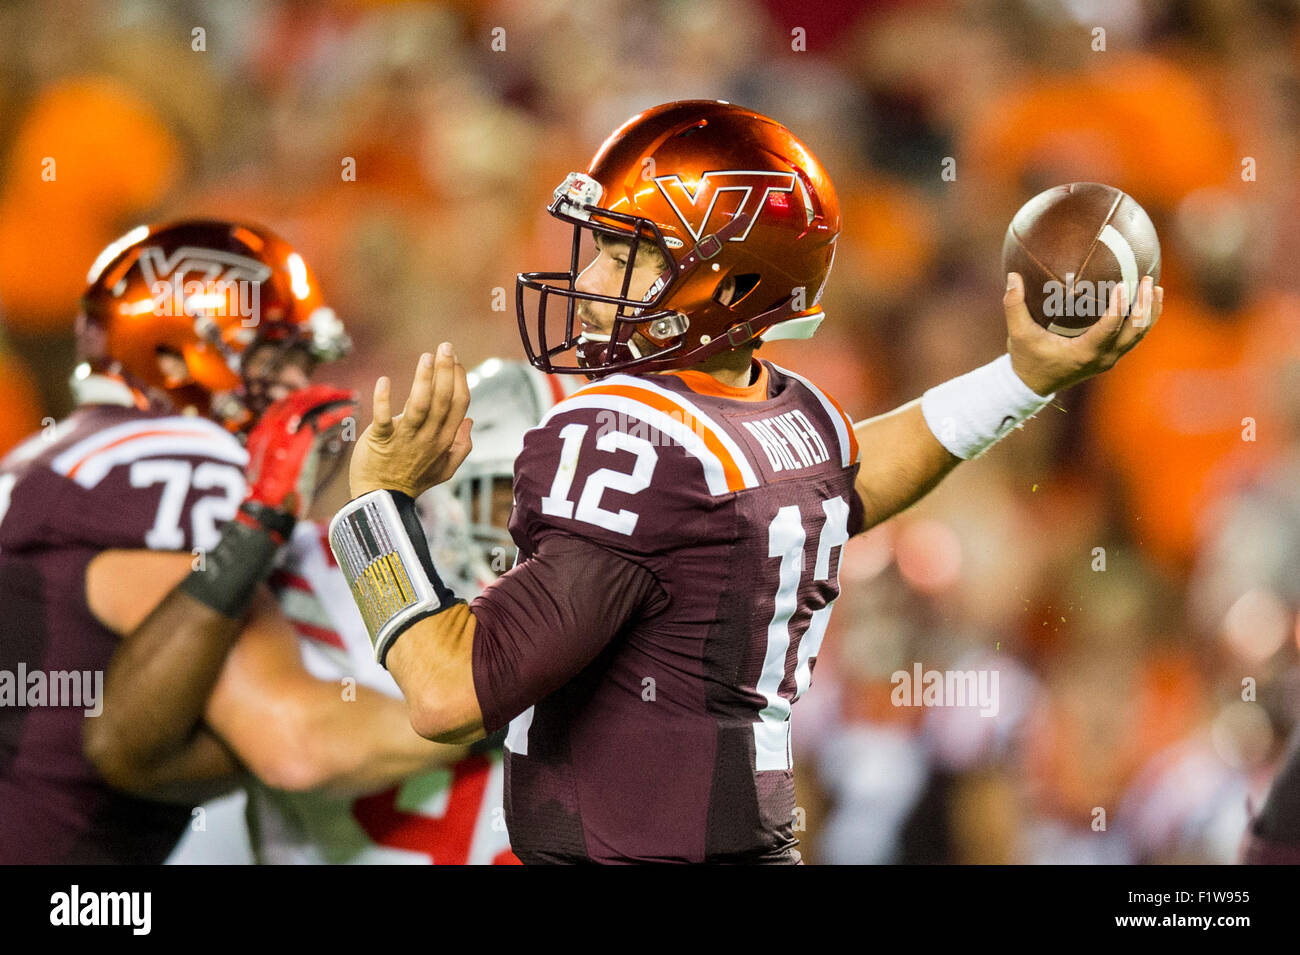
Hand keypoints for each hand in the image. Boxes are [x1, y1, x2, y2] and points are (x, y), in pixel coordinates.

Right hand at [243, 384, 358, 523]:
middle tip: (341, 393)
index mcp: (261, 435)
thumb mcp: (271, 471)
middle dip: (322, 394)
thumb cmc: (266, 500)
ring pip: (311, 406)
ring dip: (334, 400)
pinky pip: (322, 422)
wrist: (261, 517)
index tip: (321, 396)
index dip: (303, 398)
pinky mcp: (298, 446)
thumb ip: (280, 454)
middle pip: (298, 400)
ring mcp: (282, 436)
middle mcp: (269, 430)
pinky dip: (338, 414)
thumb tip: (292, 449)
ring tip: (353, 398)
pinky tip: (352, 412)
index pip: (283, 405)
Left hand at [350, 343, 472, 498]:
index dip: (459, 380)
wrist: (381, 499)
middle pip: (443, 399)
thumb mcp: (445, 469)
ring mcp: (406, 439)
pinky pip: (383, 417)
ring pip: (420, 404)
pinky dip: (382, 399)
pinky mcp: (381, 440)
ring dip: (424, 378)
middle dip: (446, 370)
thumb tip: (470, 420)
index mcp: (445, 440)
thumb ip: (461, 446)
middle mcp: (429, 437)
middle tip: (445, 347)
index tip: (456, 361)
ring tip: (426, 357)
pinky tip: (384, 380)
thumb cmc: (412, 482)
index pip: (459, 405)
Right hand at [1006, 272, 1162, 395]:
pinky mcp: (1109, 357)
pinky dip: (1141, 319)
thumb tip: (1012, 276)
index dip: (1119, 308)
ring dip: (1149, 312)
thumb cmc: (1026, 358)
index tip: (1124, 285)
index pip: (1108, 330)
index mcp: (1083, 353)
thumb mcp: (1017, 333)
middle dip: (1144, 306)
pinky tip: (1144, 300)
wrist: (1032, 385)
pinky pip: (1133, 337)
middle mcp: (1102, 358)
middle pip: (1134, 332)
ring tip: (1154, 288)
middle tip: (1148, 281)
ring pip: (1138, 336)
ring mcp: (1108, 359)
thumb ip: (1014, 305)